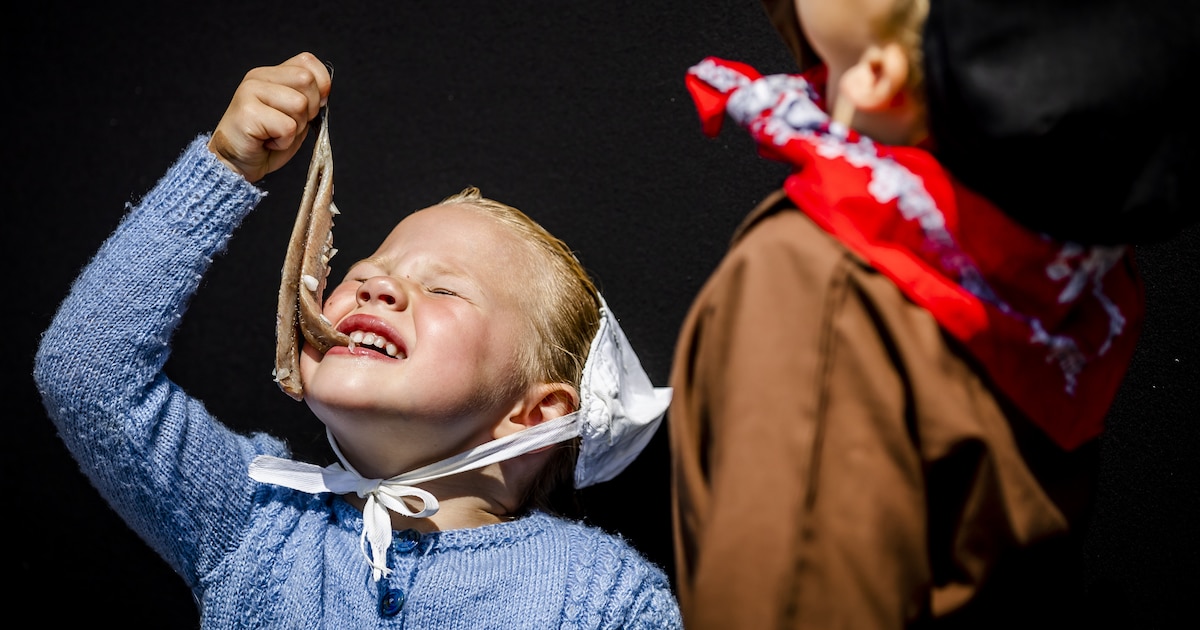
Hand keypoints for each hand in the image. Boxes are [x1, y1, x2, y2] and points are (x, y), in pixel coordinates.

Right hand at [208, 52, 330, 182]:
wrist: (235, 164)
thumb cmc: (264, 142)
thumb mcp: (294, 117)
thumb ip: (308, 100)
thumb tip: (324, 94)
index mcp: (271, 75)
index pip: (307, 61)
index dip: (321, 85)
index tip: (314, 106)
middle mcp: (258, 78)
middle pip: (307, 80)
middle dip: (309, 110)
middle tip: (289, 125)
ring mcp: (250, 92)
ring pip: (299, 104)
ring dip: (295, 128)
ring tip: (276, 134)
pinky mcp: (248, 112)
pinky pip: (287, 127)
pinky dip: (284, 141)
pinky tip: (267, 142)